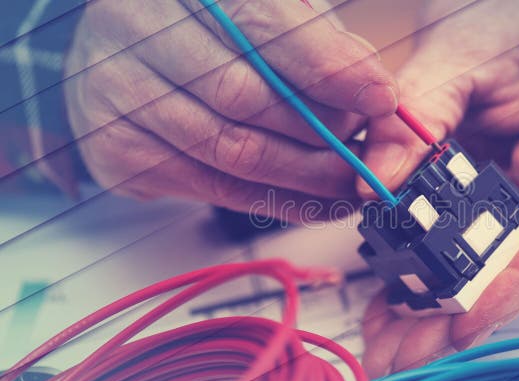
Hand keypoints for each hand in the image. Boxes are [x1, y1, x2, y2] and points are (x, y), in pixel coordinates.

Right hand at [64, 0, 396, 220]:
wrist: (121, 57)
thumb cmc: (209, 30)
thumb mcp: (266, 13)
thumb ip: (317, 44)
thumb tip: (375, 94)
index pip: (263, 25)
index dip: (328, 68)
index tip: (382, 99)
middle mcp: (133, 28)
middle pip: (247, 95)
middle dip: (322, 131)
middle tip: (366, 150)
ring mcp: (115, 93)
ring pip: (233, 150)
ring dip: (307, 176)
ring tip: (351, 182)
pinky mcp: (118, 151)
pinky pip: (215, 188)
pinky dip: (277, 200)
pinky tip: (317, 202)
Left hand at [358, 0, 518, 376]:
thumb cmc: (512, 17)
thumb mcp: (461, 48)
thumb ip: (418, 112)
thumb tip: (376, 186)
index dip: (514, 284)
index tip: (460, 321)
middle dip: (459, 312)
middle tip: (398, 352)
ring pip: (498, 266)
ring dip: (442, 305)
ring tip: (386, 339)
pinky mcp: (511, 198)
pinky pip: (479, 247)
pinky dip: (437, 275)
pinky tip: (394, 303)